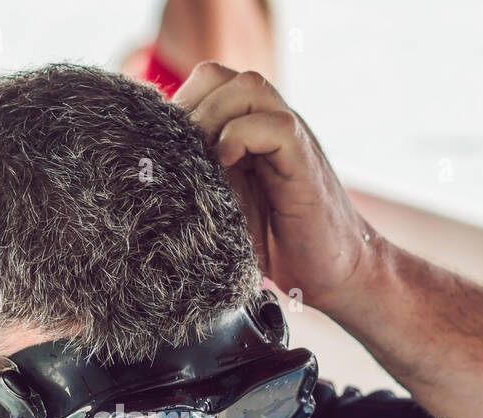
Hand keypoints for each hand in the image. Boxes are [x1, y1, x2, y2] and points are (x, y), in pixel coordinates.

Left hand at [173, 63, 372, 316]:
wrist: (335, 275)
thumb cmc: (278, 246)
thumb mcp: (223, 209)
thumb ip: (197, 179)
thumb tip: (147, 171)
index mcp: (247, 129)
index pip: (205, 85)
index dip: (178, 106)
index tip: (160, 148)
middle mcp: (269, 124)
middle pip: (220, 76)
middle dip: (189, 107)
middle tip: (176, 153)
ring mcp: (290, 139)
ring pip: (248, 87)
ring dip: (213, 117)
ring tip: (200, 157)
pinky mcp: (304, 161)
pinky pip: (275, 124)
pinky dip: (242, 137)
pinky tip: (226, 167)